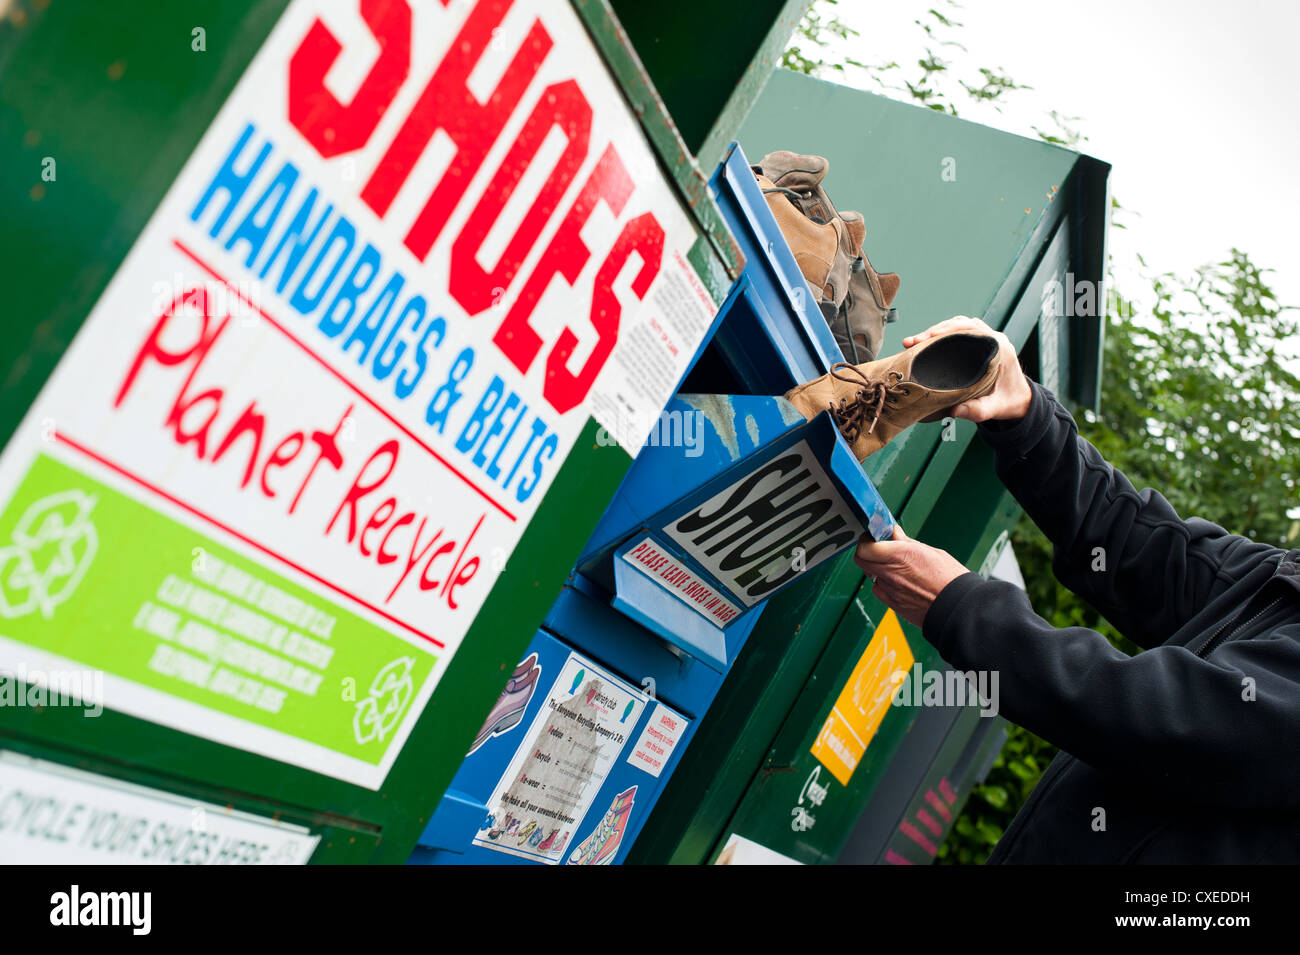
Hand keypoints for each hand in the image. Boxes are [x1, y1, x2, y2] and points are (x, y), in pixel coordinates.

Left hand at [854, 525, 968, 627]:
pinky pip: (879, 590)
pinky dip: (884, 584)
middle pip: (861, 559)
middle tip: (878, 549)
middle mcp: (891, 573)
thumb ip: (907, 543)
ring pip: (871, 575)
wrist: (958, 608)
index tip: (873, 537)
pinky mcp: (893, 605)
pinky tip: (899, 582)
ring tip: (896, 567)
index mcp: (901, 555)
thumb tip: (894, 533)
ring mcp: (891, 590)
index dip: (866, 540)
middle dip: (866, 552)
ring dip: (877, 568)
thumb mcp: (931, 552)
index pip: (865, 546)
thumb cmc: (950, 579)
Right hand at [902, 315, 1032, 422]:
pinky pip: (957, 333)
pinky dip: (940, 337)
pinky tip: (925, 345)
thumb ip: (977, 410)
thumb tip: (954, 412)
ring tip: (914, 342)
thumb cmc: (1010, 402)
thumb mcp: (995, 408)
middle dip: (934, 331)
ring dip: (935, 332)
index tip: (929, 336)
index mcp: (999, 347)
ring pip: (957, 327)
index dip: (948, 330)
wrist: (1020, 401)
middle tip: (913, 342)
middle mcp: (992, 339)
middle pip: (960, 325)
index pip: (971, 329)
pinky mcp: (977, 345)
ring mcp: (984, 340)